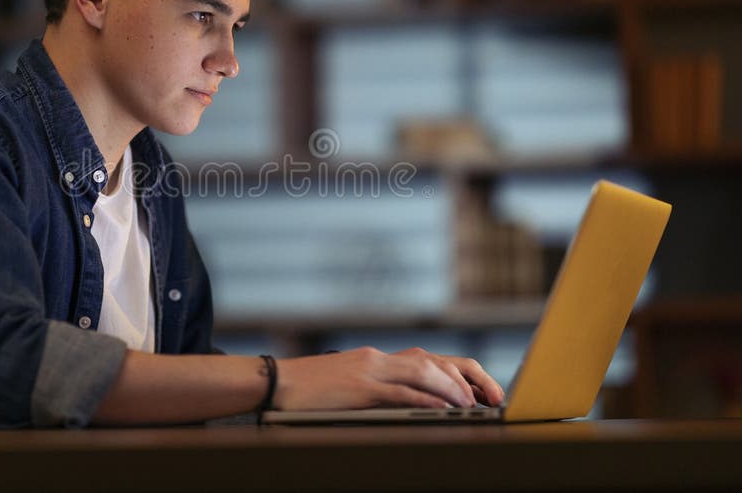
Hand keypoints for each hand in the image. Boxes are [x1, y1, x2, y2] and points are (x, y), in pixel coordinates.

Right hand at [274, 347, 503, 410]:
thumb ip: (377, 390)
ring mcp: (370, 371)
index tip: (484, 391)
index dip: (462, 373)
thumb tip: (409, 404)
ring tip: (472, 404)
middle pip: (435, 360)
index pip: (431, 359)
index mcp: (378, 359)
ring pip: (423, 370)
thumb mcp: (349, 386)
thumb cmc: (309, 390)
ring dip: (452, 387)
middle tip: (491, 397)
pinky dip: (425, 398)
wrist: (275, 383)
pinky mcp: (360, 387)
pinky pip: (400, 391)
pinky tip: (442, 408)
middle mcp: (379, 359)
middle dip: (468, 378)